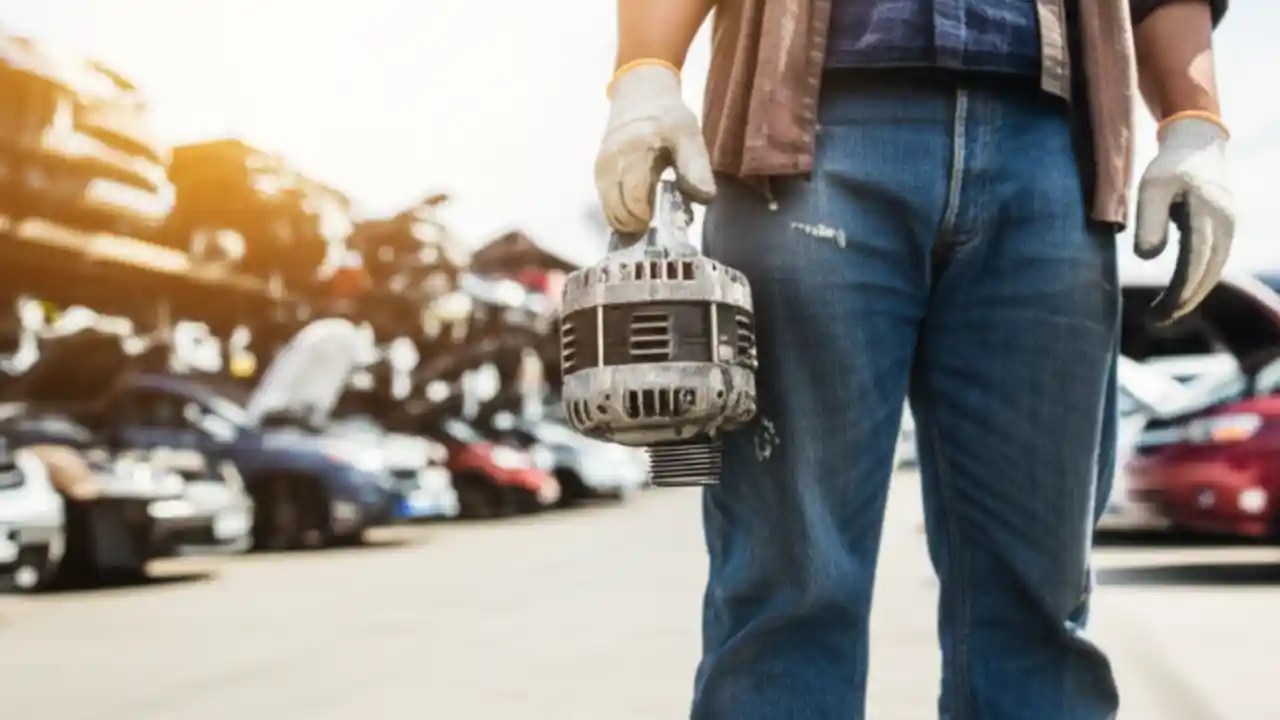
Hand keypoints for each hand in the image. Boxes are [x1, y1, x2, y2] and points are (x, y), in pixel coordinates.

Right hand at [594, 63, 715, 233]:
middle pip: (617, 210)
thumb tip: (704, 197)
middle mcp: (612, 162)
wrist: (639, 94)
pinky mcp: (599, 171)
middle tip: (657, 223)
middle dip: (636, 225)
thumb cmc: (667, 117)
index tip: (662, 220)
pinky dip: (620, 212)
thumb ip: (695, 167)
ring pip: (608, 210)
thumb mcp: (688, 135)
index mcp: (634, 152)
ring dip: (627, 221)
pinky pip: (606, 202)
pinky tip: (638, 209)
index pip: (634, 198)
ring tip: (649, 217)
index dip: (646, 217)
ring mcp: (602, 168)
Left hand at [1134, 116, 1234, 323]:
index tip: (1157, 313)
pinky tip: (1181, 295)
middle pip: (1207, 274)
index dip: (1177, 294)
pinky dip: (1200, 282)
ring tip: (1165, 315)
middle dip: (1183, 302)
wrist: (1198, 144)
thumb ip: (1149, 221)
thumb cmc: (1169, 166)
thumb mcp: (1152, 187)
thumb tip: (1149, 258)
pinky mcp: (1227, 229)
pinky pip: (1215, 262)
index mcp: (1207, 214)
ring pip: (1214, 271)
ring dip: (1192, 296)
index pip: (1194, 264)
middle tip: (1156, 321)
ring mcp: (1230, 227)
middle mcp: (1225, 224)